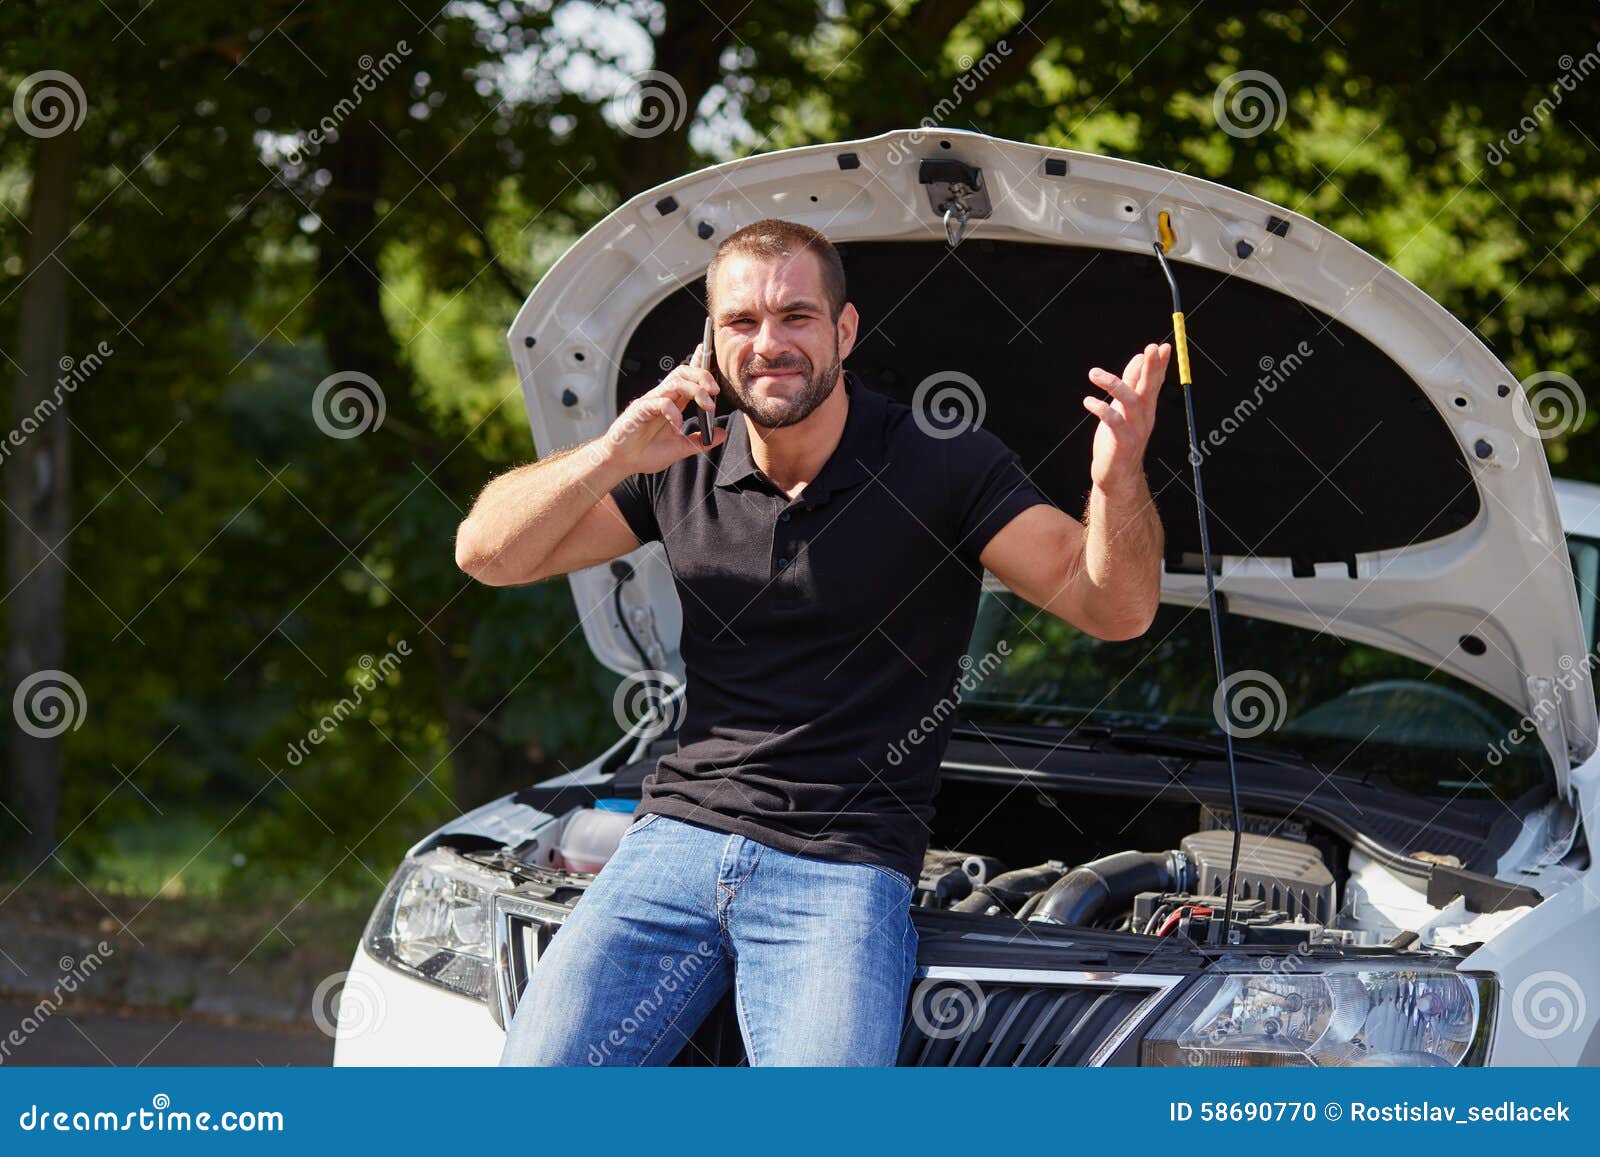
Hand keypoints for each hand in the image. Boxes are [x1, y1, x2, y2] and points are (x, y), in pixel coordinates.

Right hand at [597, 342, 724, 474]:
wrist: (623, 462)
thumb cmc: (646, 452)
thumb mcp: (680, 448)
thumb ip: (701, 441)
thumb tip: (722, 434)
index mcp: (672, 403)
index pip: (687, 378)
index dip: (697, 363)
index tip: (707, 351)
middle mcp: (662, 397)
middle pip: (682, 373)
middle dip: (702, 375)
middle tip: (716, 391)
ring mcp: (650, 402)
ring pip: (675, 382)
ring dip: (695, 390)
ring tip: (707, 406)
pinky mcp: (640, 410)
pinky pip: (660, 402)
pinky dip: (674, 411)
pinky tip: (678, 425)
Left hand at [1084, 342, 1169, 492]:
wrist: (1116, 477)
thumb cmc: (1118, 440)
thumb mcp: (1124, 409)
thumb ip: (1131, 384)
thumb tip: (1139, 357)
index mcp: (1146, 408)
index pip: (1156, 382)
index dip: (1160, 365)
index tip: (1163, 346)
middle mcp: (1145, 417)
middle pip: (1149, 388)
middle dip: (1151, 368)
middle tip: (1151, 348)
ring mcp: (1135, 430)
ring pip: (1130, 402)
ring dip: (1114, 384)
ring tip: (1093, 373)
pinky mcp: (1122, 443)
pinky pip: (1114, 422)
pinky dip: (1101, 409)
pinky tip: (1088, 401)